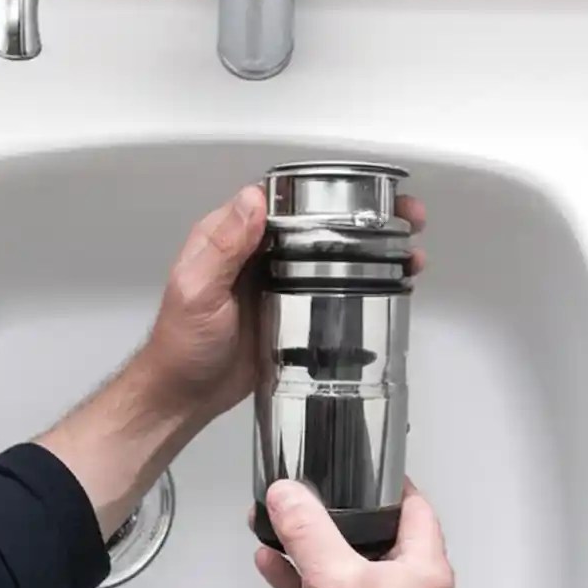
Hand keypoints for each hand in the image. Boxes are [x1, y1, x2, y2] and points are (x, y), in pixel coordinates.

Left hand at [139, 186, 428, 421]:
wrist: (185, 396)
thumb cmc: (180, 345)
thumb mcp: (196, 289)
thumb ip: (222, 245)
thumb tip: (252, 201)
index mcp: (231, 237)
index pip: (284, 199)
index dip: (325, 191)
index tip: (361, 192)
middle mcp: (258, 254)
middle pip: (317, 222)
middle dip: (363, 216)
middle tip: (402, 216)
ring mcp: (278, 282)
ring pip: (331, 254)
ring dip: (370, 248)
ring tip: (407, 249)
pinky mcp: (292, 311)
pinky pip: (330, 289)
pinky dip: (361, 284)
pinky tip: (386, 285)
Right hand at [255, 480, 454, 587]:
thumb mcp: (331, 582)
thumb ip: (307, 532)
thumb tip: (288, 495)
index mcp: (424, 570)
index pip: (417, 508)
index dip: (391, 483)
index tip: (367, 467)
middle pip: (378, 534)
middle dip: (339, 514)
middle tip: (318, 495)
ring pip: (349, 564)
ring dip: (313, 546)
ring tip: (283, 526)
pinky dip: (305, 578)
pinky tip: (275, 564)